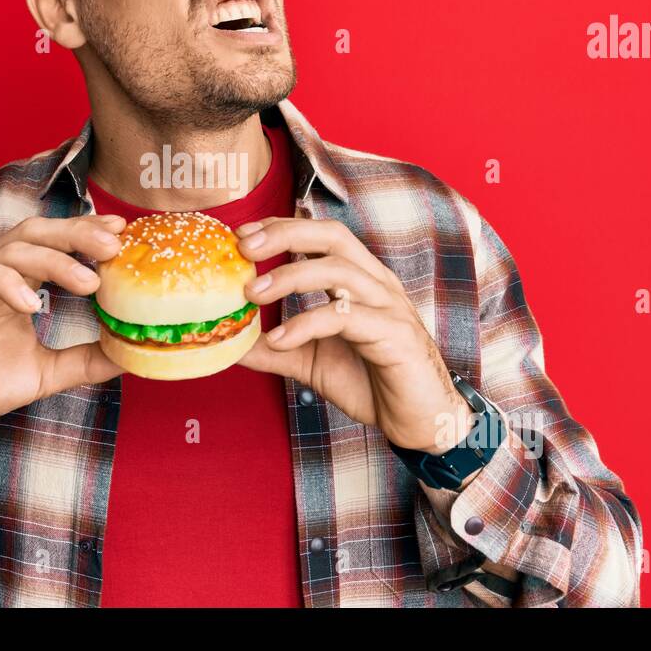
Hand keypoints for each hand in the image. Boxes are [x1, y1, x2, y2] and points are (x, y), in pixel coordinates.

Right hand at [0, 214, 125, 451]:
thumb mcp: (43, 374)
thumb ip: (83, 361)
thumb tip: (129, 354)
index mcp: (17, 286)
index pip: (55, 245)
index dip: (87, 234)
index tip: (124, 232)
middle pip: (36, 234)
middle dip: (76, 233)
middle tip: (113, 243)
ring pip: (11, 249)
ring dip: (53, 259)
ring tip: (88, 280)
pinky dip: (5, 282)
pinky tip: (31, 303)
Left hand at [235, 217, 472, 453]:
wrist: (421, 422)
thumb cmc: (373, 382)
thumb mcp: (312, 362)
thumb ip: (275, 348)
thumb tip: (229, 343)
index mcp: (361, 280)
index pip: (322, 235)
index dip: (283, 228)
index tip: (243, 236)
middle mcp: (377, 284)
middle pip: (332, 237)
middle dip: (285, 234)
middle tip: (244, 247)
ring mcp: (389, 307)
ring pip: (339, 271)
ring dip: (290, 277)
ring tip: (252, 294)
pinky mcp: (395, 336)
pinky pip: (347, 318)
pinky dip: (308, 324)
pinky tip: (280, 338)